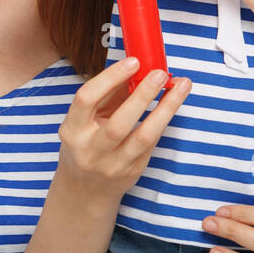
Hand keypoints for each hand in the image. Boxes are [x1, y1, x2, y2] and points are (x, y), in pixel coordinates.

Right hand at [55, 55, 192, 202]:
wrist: (85, 190)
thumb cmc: (86, 144)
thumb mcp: (85, 119)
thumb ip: (108, 94)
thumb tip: (135, 67)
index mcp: (73, 131)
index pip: (87, 99)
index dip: (110, 78)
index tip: (133, 62)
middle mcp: (91, 150)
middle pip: (119, 123)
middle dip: (143, 95)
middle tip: (160, 73)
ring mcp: (113, 165)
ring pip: (144, 136)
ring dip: (166, 108)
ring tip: (180, 86)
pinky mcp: (133, 171)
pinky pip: (152, 142)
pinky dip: (164, 120)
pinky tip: (173, 102)